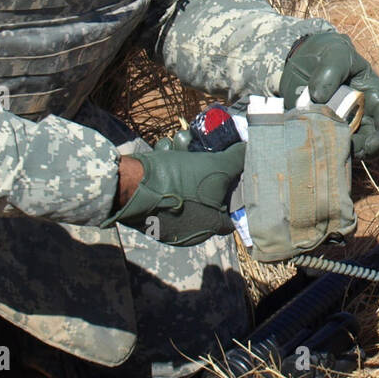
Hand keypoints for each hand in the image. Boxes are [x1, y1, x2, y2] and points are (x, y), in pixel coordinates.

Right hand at [106, 138, 244, 246]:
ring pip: (185, 187)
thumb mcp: (214, 166)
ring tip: (177, 146)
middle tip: (198, 150)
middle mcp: (191, 231)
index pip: (232, 212)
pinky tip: (164, 152)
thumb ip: (237, 161)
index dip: (234, 190)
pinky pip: (166, 189)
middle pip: (207, 194)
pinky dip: (167, 170)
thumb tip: (249, 149)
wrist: (130, 184)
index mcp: (210, 226)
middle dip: (203, 168)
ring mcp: (169, 224)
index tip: (231, 171)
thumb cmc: (178, 180)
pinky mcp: (150, 213)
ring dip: (183, 163)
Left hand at [279, 31, 378, 158]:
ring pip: (348, 151)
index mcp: (375, 99)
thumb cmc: (328, 53)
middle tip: (339, 147)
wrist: (302, 59)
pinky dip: (319, 149)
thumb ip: (331, 70)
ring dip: (337, 151)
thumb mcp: (335, 53)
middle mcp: (363, 118)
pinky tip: (308, 139)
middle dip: (358, 151)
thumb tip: (320, 96)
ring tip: (320, 140)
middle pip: (371, 147)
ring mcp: (343, 128)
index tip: (367, 146)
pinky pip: (326, 149)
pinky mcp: (323, 133)